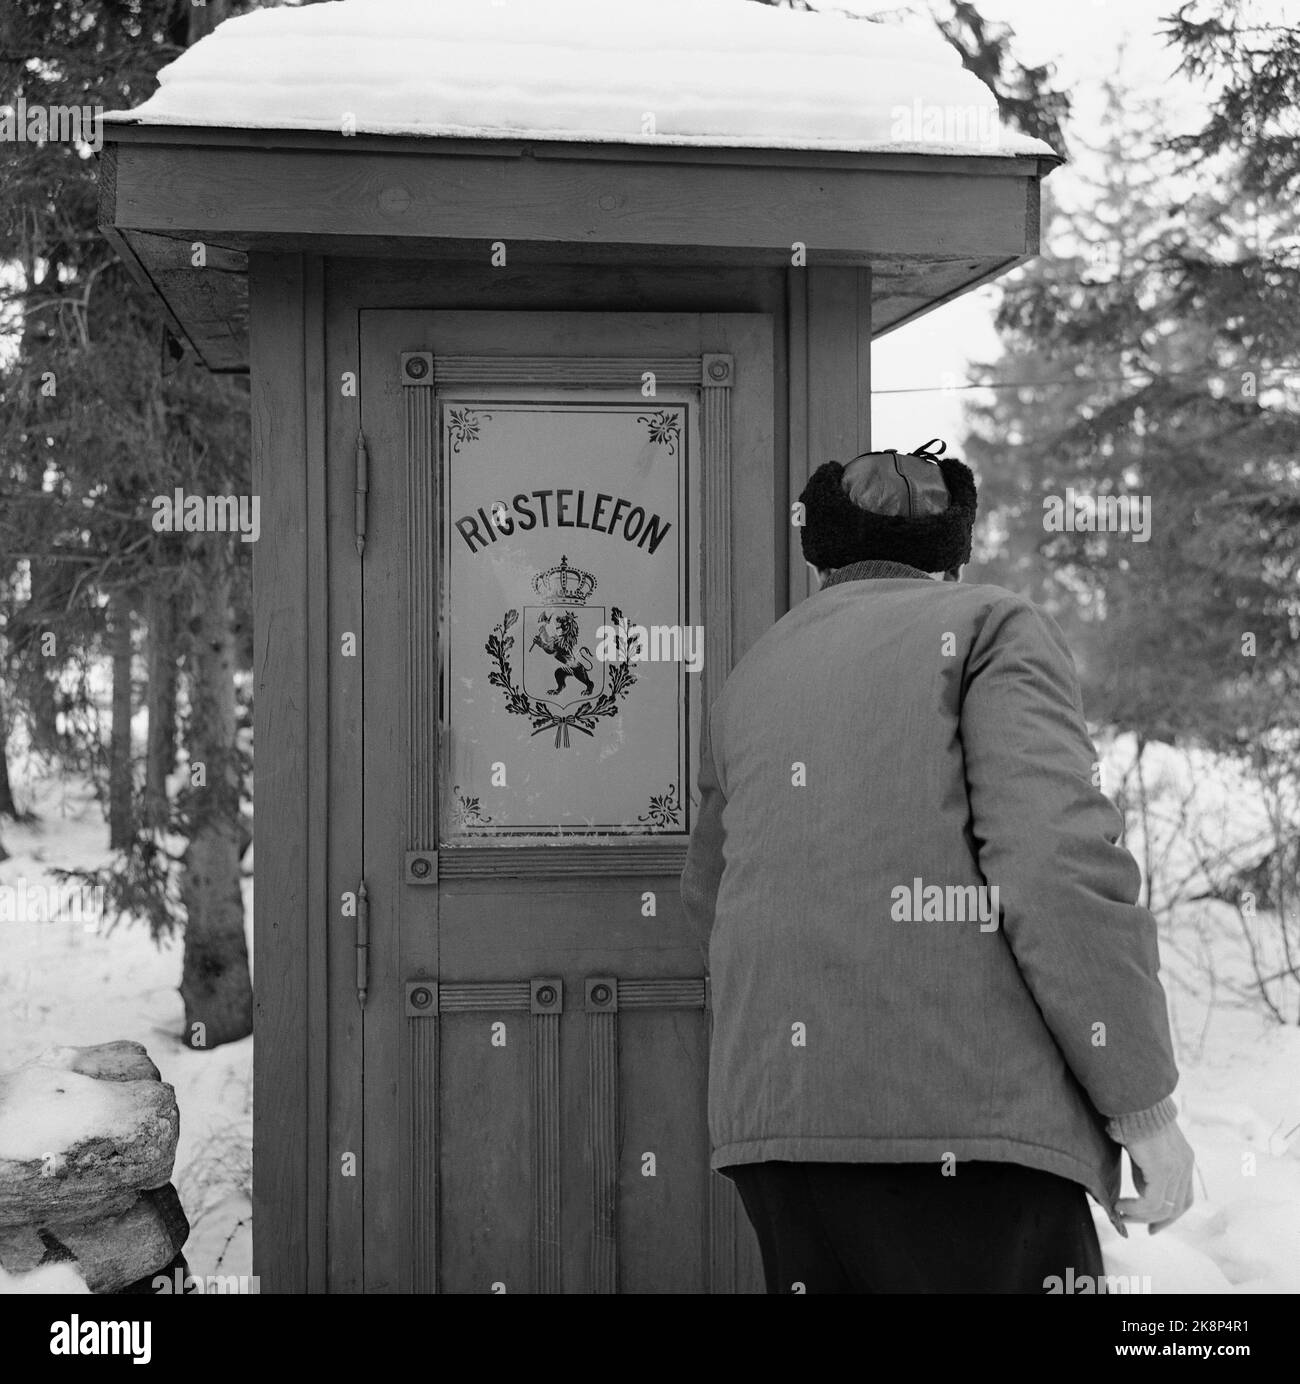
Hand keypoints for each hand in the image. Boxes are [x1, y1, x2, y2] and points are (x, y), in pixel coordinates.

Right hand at [1115, 1120, 1194, 1234]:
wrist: (1133, 1099)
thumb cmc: (1133, 1117)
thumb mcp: (1144, 1148)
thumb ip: (1146, 1169)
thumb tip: (1140, 1191)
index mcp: (1184, 1159)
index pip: (1184, 1198)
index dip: (1169, 1215)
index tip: (1151, 1224)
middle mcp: (1185, 1165)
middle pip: (1176, 1207)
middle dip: (1155, 1220)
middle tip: (1132, 1223)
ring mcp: (1176, 1168)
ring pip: (1163, 1207)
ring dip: (1140, 1215)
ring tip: (1121, 1213)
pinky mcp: (1162, 1169)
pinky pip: (1151, 1201)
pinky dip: (1135, 1208)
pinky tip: (1120, 1204)